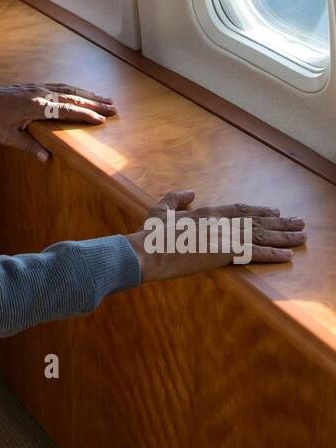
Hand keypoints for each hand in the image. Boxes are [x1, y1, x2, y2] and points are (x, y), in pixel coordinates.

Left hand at [0, 81, 116, 162]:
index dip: (84, 115)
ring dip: (90, 95)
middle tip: (114, 108)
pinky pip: (63, 87)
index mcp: (37, 107)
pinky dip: (78, 91)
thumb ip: (28, 146)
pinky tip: (86, 94)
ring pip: (71, 90)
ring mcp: (42, 88)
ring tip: (107, 99)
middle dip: (95, 103)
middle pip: (73, 98)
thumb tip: (46, 159)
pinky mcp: (39, 86)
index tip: (101, 119)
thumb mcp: (8, 137)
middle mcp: (43, 95)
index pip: (66, 111)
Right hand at [125, 189, 305, 280]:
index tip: (276, 211)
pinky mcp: (223, 253)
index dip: (259, 210)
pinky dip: (273, 254)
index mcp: (206, 213)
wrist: (146, 252)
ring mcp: (223, 236)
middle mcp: (219, 222)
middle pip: (256, 221)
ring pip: (260, 235)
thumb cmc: (151, 235)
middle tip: (299, 223)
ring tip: (301, 237)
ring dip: (283, 236)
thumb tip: (191, 192)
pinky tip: (287, 256)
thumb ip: (176, 198)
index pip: (239, 210)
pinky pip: (254, 253)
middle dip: (280, 223)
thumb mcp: (160, 210)